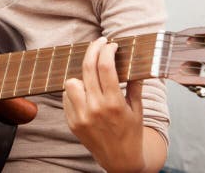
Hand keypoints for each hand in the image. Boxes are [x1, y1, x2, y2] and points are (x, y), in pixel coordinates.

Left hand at [63, 37, 145, 172]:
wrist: (120, 162)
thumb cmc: (131, 133)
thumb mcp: (138, 109)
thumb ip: (135, 85)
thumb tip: (136, 60)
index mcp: (114, 103)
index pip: (106, 67)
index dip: (107, 50)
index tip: (111, 44)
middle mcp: (96, 108)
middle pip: (87, 68)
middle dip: (93, 50)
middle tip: (99, 43)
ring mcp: (82, 116)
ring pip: (71, 82)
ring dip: (81, 76)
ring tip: (91, 78)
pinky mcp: (72, 122)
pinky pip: (66, 97)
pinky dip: (75, 92)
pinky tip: (86, 94)